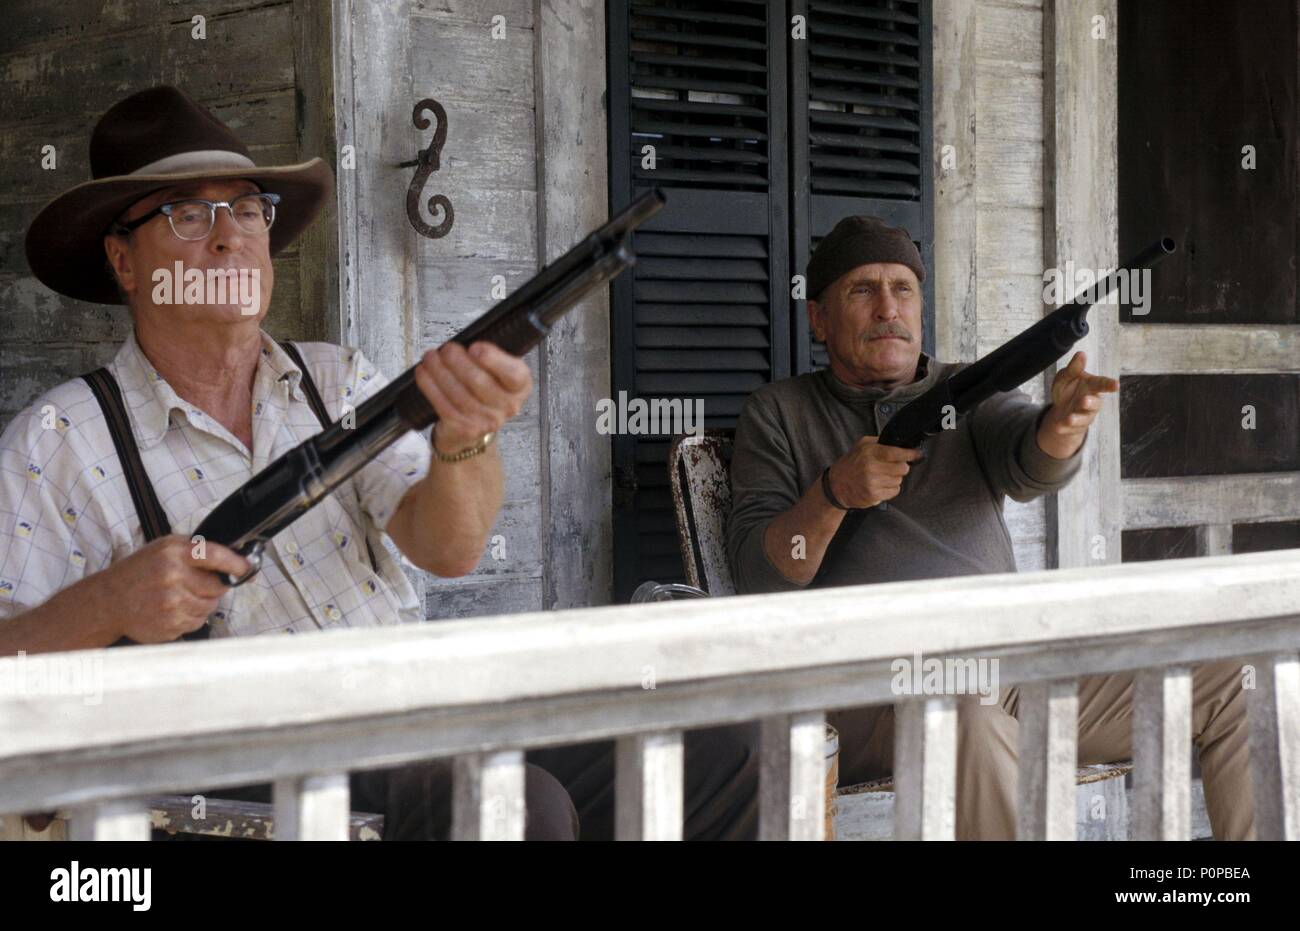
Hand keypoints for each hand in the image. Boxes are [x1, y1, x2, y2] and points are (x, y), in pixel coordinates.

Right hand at [94, 535, 250, 642]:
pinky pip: (197, 622)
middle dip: (213, 586)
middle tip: (195, 584)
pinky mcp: (170, 625)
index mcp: (172, 553)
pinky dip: (190, 617)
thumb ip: (196, 550)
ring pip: (210, 606)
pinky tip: (171, 609)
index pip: (214, 555)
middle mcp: (172, 577)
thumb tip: (235, 560)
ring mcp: (171, 603)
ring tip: (179, 596)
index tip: (247, 568)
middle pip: (217, 586)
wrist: (108, 601)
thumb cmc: (139, 572)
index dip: (236, 563)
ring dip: (202, 602)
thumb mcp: (163, 549)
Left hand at [413, 341, 532, 454]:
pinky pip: (443, 404)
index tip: (475, 348)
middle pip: (479, 381)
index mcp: (520, 385)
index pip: (513, 374)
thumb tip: (464, 340)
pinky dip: (430, 385)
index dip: (494, 360)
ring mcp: (487, 420)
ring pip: (457, 392)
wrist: (474, 425)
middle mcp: (508, 405)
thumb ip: (489, 355)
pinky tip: (424, 373)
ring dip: (439, 371)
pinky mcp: (465, 428)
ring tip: (430, 357)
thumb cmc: (485, 389)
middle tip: (447, 349)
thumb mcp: (496, 370)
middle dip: (457, 361)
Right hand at [826, 436, 924, 508]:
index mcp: (869, 452)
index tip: (917, 454)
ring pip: (899, 480)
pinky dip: (890, 489)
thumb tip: (899, 443)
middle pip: (902, 468)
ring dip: (894, 479)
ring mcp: (872, 482)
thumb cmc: (851, 464)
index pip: (895, 453)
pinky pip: (894, 491)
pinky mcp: (873, 495)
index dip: (909, 454)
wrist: (836, 485)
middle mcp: (870, 467)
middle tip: (890, 468)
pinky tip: (880, 486)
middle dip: (900, 467)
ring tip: (881, 477)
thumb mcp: (861, 445)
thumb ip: (879, 442)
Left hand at [1038, 350, 1118, 458]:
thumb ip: (1073, 368)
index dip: (1109, 384)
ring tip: (1069, 418)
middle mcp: (1091, 401)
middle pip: (1095, 404)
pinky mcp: (1075, 427)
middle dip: (1090, 403)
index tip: (1116, 385)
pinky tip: (1057, 427)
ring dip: (1077, 418)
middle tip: (1084, 400)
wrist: (1060, 408)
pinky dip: (1064, 428)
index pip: (1102, 384)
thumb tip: (1080, 354)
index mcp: (1091, 386)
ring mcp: (1084, 415)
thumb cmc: (1067, 388)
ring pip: (1084, 418)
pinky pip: (1070, 428)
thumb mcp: (1065, 376)